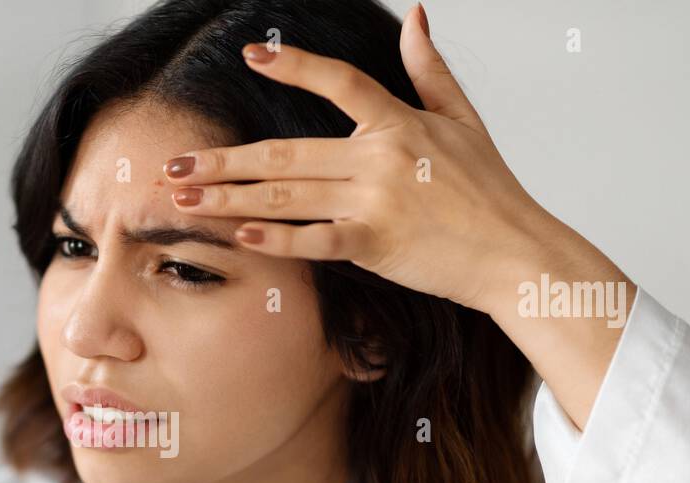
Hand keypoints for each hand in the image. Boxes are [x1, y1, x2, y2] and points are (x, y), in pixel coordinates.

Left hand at [163, 3, 634, 427]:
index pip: (339, 81)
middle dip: (223, 161)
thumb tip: (417, 15)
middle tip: (174, 165)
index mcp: (399, 121)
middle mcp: (379, 156)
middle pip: (285, 152)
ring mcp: (375, 200)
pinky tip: (238, 236)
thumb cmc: (490, 189)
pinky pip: (315, 240)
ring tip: (184, 200)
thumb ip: (430, 69)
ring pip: (286, 197)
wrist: (515, 252)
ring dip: (229, 199)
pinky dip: (277, 240)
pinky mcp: (376, 243)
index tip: (252, 51)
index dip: (295, 64)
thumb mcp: (464, 118)